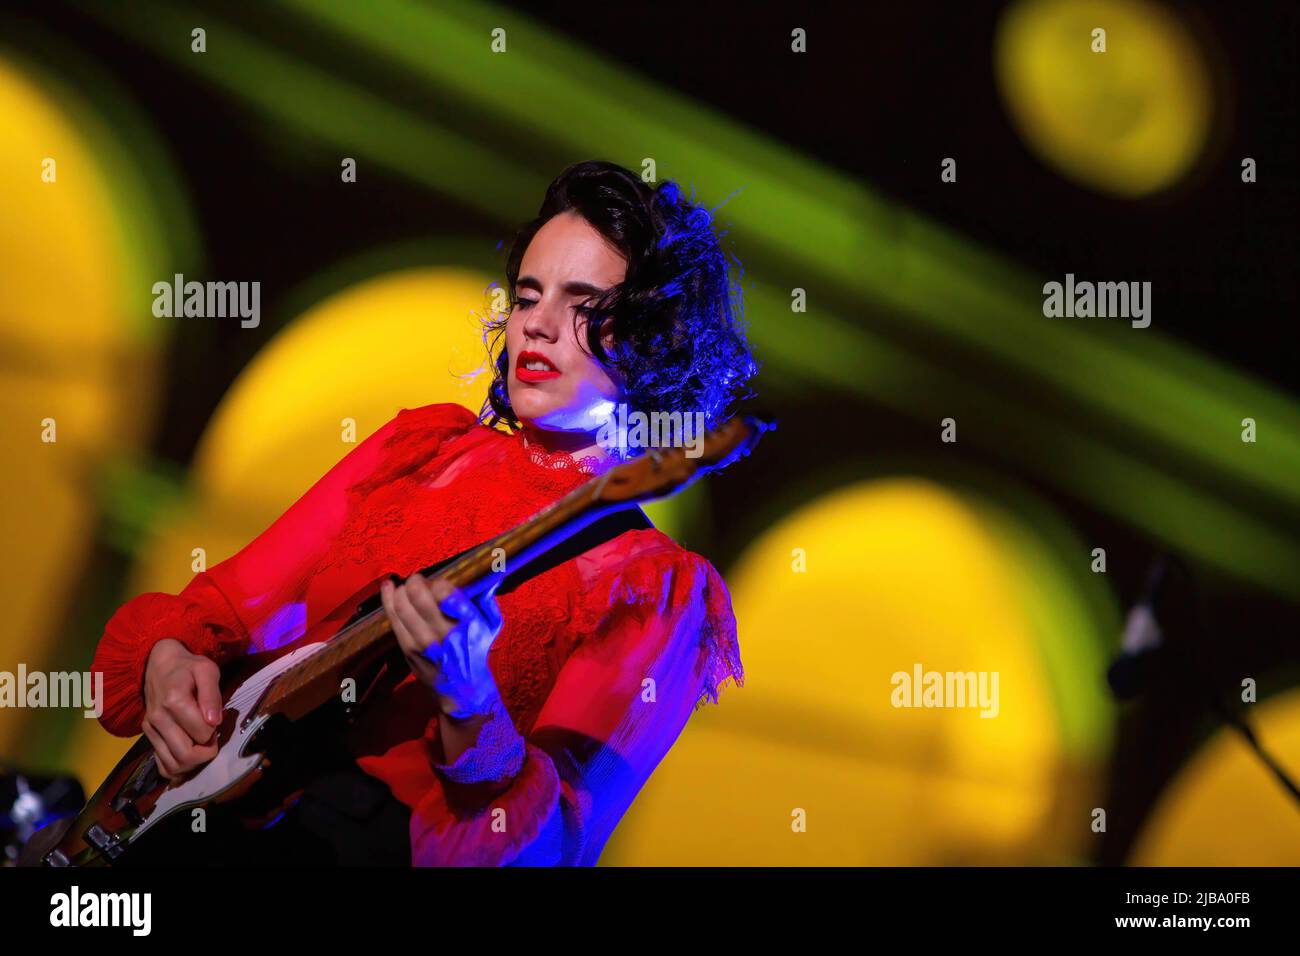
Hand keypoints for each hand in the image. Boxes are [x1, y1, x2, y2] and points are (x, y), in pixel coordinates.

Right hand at [142, 638, 222, 782]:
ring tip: (201, 746)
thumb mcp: (207, 670)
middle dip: (206, 753)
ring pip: (172, 765)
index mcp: (174, 700)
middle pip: (185, 755)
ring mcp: (150, 729)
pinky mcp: (147, 735)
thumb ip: (211, 694)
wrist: (159, 665)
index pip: (202, 734)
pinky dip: (177, 769)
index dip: (215, 732)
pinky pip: (161, 765)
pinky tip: (189, 760)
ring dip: (193, 763)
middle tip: (213, 739)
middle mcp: (158, 718)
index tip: (216, 721)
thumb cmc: (188, 667)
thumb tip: (214, 722)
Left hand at [380, 573, 503, 717]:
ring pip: (401, 604)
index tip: (438, 583)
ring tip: (407, 589)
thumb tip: (488, 573)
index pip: (444, 592)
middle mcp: (445, 631)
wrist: (462, 687)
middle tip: (418, 580)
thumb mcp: (491, 624)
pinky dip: (388, 599)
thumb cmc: (476, 648)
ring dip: (401, 590)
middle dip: (415, 581)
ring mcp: (423, 641)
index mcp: (468, 622)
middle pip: (417, 595)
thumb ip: (486, 598)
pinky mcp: (408, 648)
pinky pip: (392, 618)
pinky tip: (389, 588)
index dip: (437, 582)